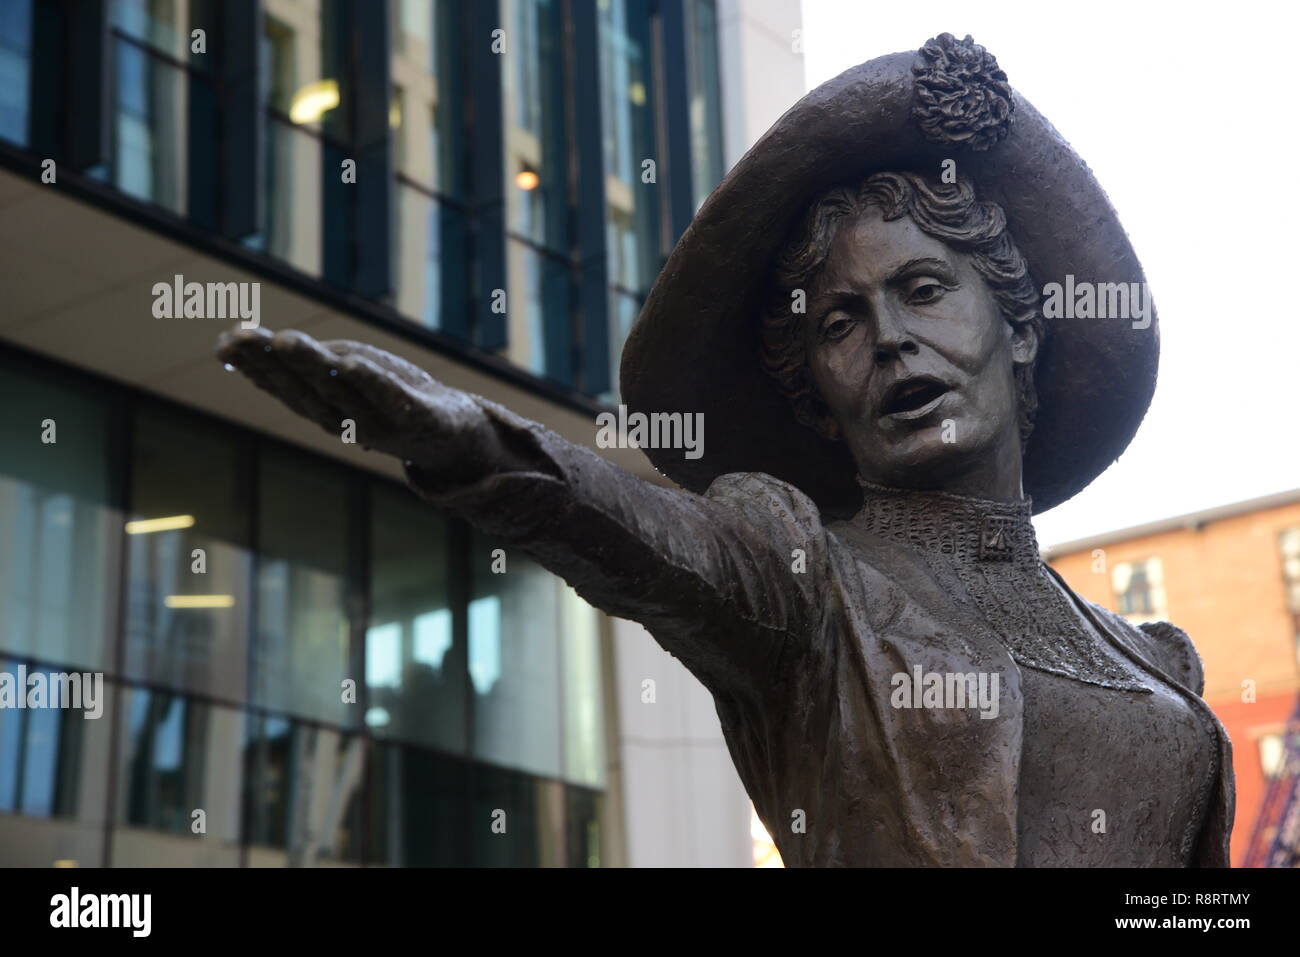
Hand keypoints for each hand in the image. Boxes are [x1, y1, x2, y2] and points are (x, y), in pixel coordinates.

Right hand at [215, 328, 492, 475]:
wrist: (452, 434)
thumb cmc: (388, 398)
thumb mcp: (338, 378)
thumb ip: (297, 368)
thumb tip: (234, 350)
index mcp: (324, 408)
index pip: (283, 385)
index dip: (253, 365)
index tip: (224, 342)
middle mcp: (345, 417)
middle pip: (305, 386)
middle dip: (272, 362)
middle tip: (241, 336)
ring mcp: (381, 419)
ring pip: (341, 389)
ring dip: (312, 364)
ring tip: (286, 338)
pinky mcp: (417, 416)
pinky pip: (390, 398)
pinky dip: (370, 383)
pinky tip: (350, 364)